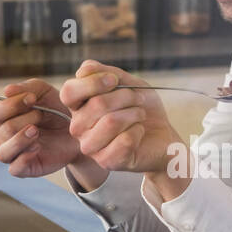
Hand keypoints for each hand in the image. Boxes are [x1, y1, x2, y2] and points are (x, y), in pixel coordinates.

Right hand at [0, 79, 104, 184]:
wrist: (79, 130)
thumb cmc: (57, 109)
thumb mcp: (44, 92)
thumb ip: (26, 88)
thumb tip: (6, 91)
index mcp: (7, 118)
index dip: (12, 105)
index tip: (33, 98)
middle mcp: (6, 137)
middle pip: (3, 130)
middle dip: (23, 120)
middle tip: (41, 116)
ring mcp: (15, 154)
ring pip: (3, 153)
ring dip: (19, 140)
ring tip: (35, 131)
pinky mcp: (27, 169)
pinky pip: (14, 169)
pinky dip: (23, 159)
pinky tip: (37, 148)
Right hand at [61, 61, 182, 176]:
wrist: (161, 135)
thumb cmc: (142, 108)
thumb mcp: (128, 83)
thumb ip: (106, 73)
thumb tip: (84, 69)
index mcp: (78, 106)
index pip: (69, 92)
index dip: (93, 82)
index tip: (114, 80)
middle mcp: (78, 127)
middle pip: (96, 104)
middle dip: (126, 96)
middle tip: (139, 100)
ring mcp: (90, 146)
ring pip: (111, 122)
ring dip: (134, 114)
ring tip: (140, 115)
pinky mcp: (106, 161)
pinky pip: (125, 140)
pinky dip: (138, 131)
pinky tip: (139, 133)